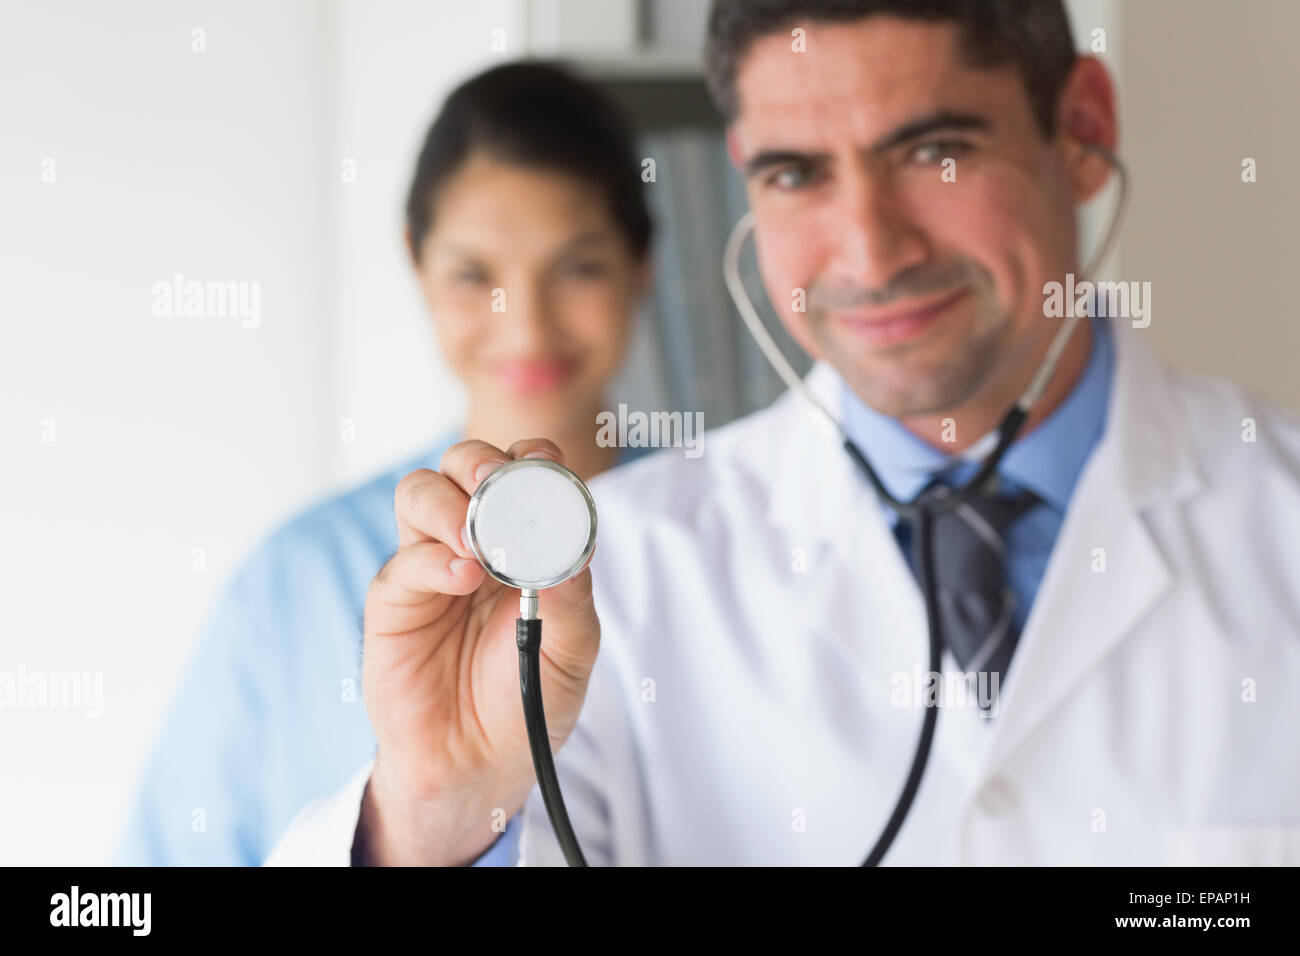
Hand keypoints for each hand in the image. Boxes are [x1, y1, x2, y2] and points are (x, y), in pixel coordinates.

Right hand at [356, 438, 600, 864]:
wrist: (479, 766)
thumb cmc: (526, 700)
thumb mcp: (572, 649)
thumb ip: (572, 592)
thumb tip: (569, 537)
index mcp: (525, 541)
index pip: (524, 471)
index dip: (534, 461)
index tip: (549, 476)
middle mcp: (475, 541)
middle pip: (464, 464)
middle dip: (483, 463)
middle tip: (502, 489)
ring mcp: (431, 565)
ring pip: (420, 492)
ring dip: (449, 501)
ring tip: (477, 541)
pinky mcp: (395, 599)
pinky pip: (404, 560)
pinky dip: (434, 559)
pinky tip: (463, 579)